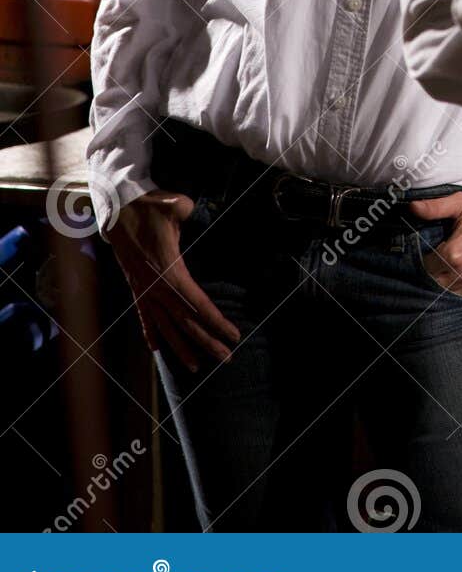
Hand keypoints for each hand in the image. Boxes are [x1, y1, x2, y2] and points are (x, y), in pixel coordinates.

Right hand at [105, 192, 240, 372]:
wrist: (117, 208)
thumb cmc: (148, 207)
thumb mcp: (171, 205)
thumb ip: (184, 209)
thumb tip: (189, 208)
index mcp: (169, 272)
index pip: (197, 304)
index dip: (216, 321)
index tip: (234, 335)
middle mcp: (155, 287)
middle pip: (185, 322)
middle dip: (206, 342)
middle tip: (226, 358)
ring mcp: (144, 289)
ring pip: (164, 325)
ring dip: (180, 347)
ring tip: (196, 366)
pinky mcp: (135, 286)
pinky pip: (144, 316)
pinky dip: (151, 333)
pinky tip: (157, 349)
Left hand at [406, 192, 461, 294]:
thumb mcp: (461, 204)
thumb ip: (435, 208)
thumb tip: (412, 207)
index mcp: (453, 253)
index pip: (426, 265)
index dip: (427, 257)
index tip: (433, 248)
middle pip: (436, 279)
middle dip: (435, 269)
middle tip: (440, 255)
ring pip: (449, 288)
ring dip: (446, 278)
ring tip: (451, 263)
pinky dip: (459, 284)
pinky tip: (461, 271)